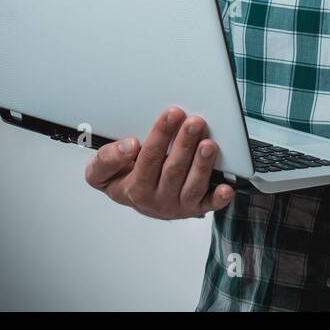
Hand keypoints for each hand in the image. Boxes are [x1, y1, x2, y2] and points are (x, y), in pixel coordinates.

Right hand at [84, 106, 234, 219]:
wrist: (140, 200)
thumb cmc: (124, 177)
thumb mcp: (102, 172)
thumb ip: (107, 158)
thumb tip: (128, 145)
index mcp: (131, 188)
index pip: (143, 161)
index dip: (153, 140)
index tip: (152, 128)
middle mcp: (154, 199)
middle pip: (171, 169)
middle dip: (183, 143)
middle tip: (192, 121)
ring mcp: (176, 204)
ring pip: (192, 184)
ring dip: (202, 164)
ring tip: (209, 144)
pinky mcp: (195, 208)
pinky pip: (209, 204)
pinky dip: (219, 197)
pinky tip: (227, 187)